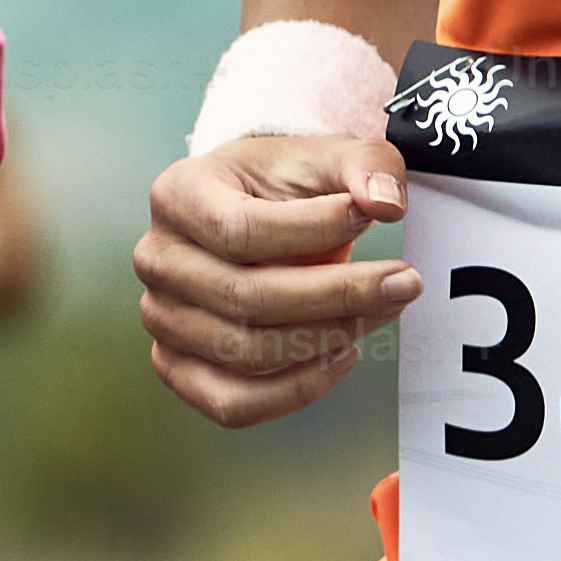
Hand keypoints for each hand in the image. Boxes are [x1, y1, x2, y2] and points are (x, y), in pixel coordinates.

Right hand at [133, 132, 421, 427]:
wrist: (251, 212)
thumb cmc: (283, 186)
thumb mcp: (325, 156)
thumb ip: (365, 166)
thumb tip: (385, 203)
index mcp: (176, 195)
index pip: (240, 230)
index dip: (314, 231)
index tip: (372, 222)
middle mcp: (156, 259)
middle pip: (246, 298)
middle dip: (338, 296)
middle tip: (404, 282)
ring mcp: (161, 317)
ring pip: (246, 353)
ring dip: (327, 339)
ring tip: (379, 312)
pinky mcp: (176, 365)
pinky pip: (231, 404)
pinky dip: (295, 390)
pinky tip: (340, 355)